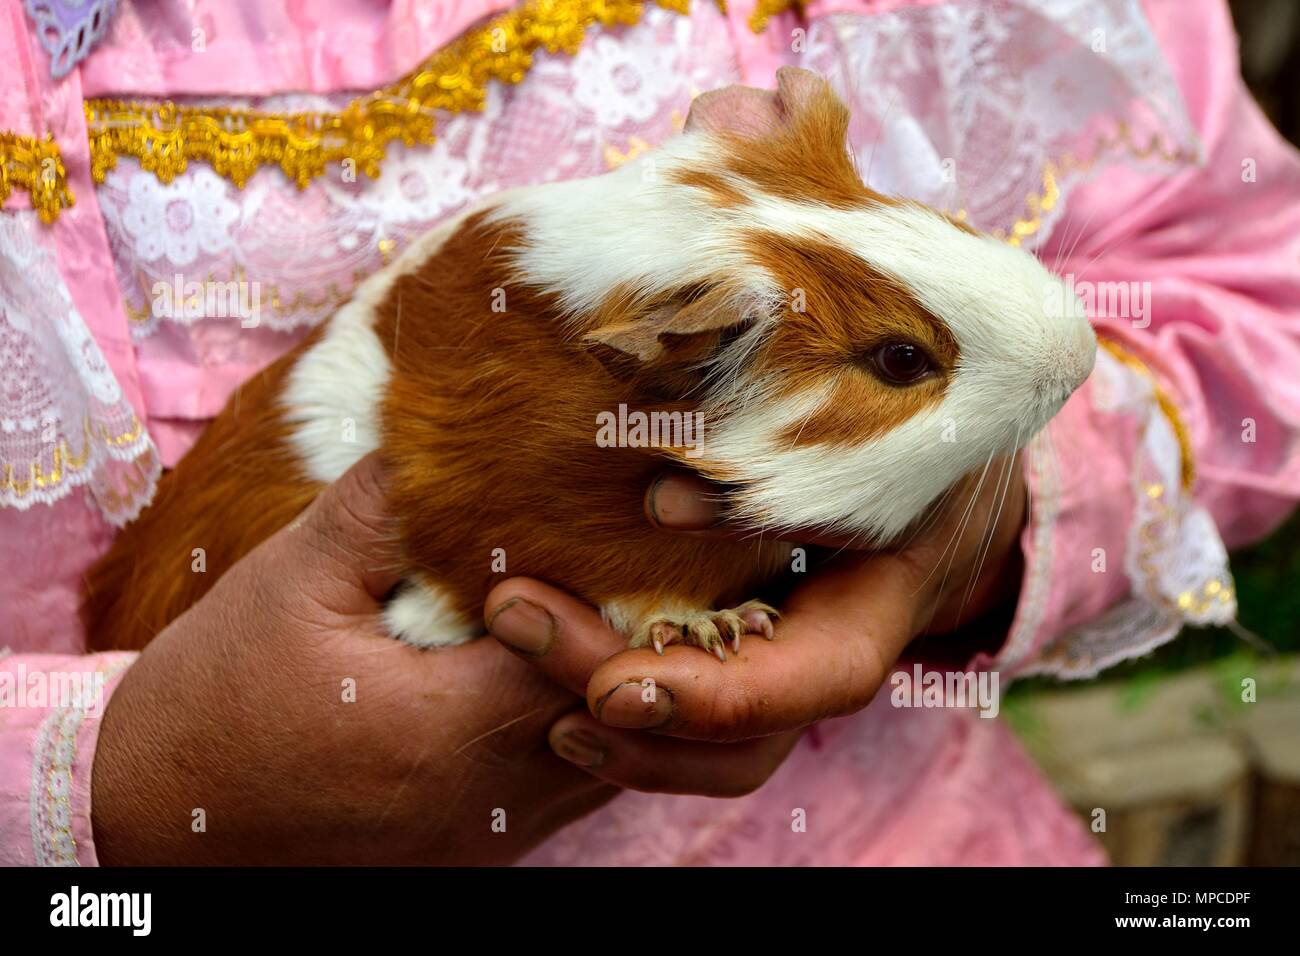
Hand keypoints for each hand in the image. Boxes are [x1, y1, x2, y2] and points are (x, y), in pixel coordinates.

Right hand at [91, 454, 800, 863]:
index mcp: (448, 730)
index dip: (615, 591)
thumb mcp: (291, 579)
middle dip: (631, 635)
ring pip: (604, 759)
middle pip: (615, 711)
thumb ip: (384, 507)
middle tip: (642, 560)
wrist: (155, 814)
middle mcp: (487, 798)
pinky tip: (559, 675)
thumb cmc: (216, 694)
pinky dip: (579, 731)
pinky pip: (564, 790)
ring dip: (614, 687)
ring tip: (615, 610)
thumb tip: (447, 430)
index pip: (589, 657)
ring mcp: (486, 835)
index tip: (615, 527)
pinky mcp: (472, 850)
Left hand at [487, 454, 1025, 746]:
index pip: (786, 691)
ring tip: (519, 670)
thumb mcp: (865, 459)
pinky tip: (547, 665)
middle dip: (618, 700)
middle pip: (726, 734)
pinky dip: (617, 696)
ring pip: (704, 747)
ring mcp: (776, 679)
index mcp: (858, 632)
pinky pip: (684, 707)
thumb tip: (663, 504)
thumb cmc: (903, 458)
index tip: (610, 691)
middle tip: (518, 624)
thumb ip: (780, 493)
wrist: (928, 484)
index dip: (699, 701)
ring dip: (610, 725)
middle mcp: (813, 677)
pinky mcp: (739, 658)